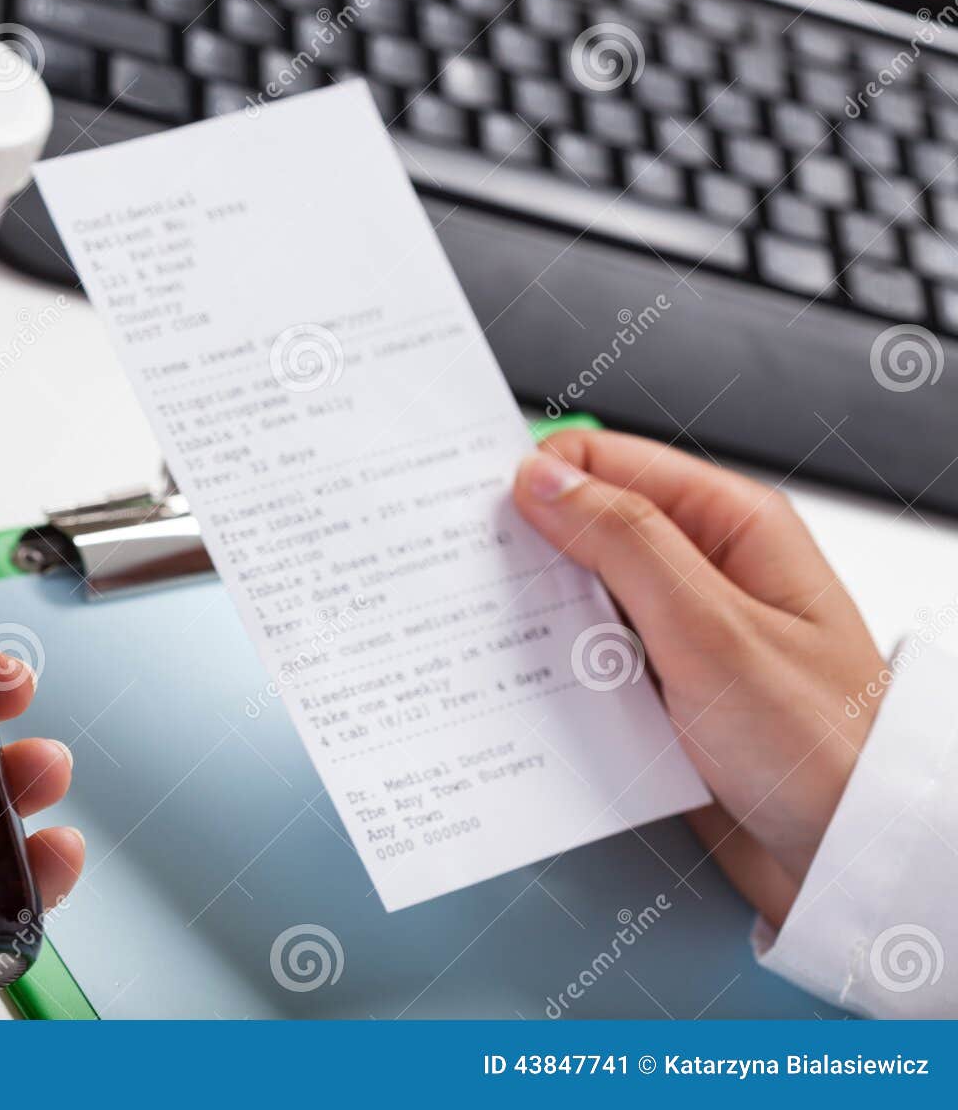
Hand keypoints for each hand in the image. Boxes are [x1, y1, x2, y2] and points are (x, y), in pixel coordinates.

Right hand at [512, 429, 883, 925]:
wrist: (845, 861)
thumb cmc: (822, 747)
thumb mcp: (711, 630)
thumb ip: (625, 543)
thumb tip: (543, 480)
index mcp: (731, 525)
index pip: (608, 463)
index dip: (541, 481)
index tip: (485, 518)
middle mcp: (704, 570)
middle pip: (586, 527)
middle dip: (530, 552)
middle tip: (479, 583)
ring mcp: (679, 632)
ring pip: (578, 598)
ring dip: (539, 619)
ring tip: (502, 642)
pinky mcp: (658, 690)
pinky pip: (586, 661)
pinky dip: (555, 671)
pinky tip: (532, 689)